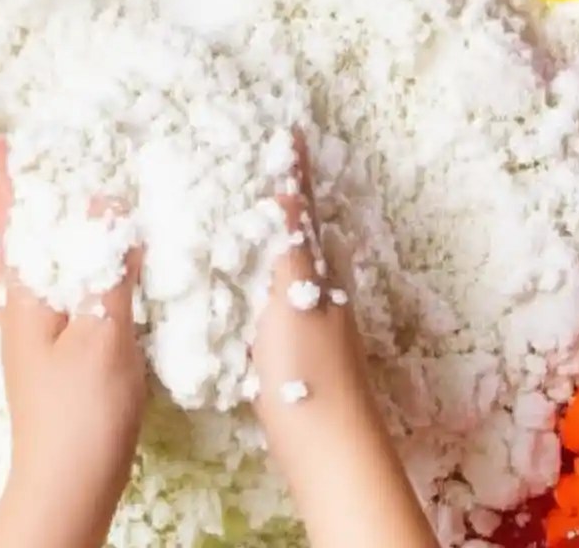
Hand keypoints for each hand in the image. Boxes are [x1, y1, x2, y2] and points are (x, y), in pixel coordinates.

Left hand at [0, 137, 145, 547]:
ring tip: (25, 206)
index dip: (6, 184)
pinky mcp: (50, 358)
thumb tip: (104, 205)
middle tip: (14, 162)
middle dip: (8, 202)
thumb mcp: (104, 335)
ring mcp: (30, 338)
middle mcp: (18, 313)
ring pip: (22, 271)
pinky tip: (56, 277)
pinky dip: (45, 271)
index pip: (11, 227)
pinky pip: (42, 297)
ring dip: (24, 233)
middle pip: (6, 245)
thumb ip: (106, 271)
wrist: (69, 484)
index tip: (1, 142)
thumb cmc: (84, 412)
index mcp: (24, 300)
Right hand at [251, 129, 437, 547]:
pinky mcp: (298, 352)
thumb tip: (292, 178)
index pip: (305, 208)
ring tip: (252, 210)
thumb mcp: (294, 297)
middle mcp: (323, 291)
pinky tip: (250, 283)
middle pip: (304, 233)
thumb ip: (292, 242)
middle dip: (287, 197)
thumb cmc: (306, 371)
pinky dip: (264, 275)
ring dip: (276, 234)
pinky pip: (279, 296)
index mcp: (321, 273)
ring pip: (295, 264)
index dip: (295, 170)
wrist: (329, 448)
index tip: (288, 130)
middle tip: (265, 161)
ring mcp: (314, 322)